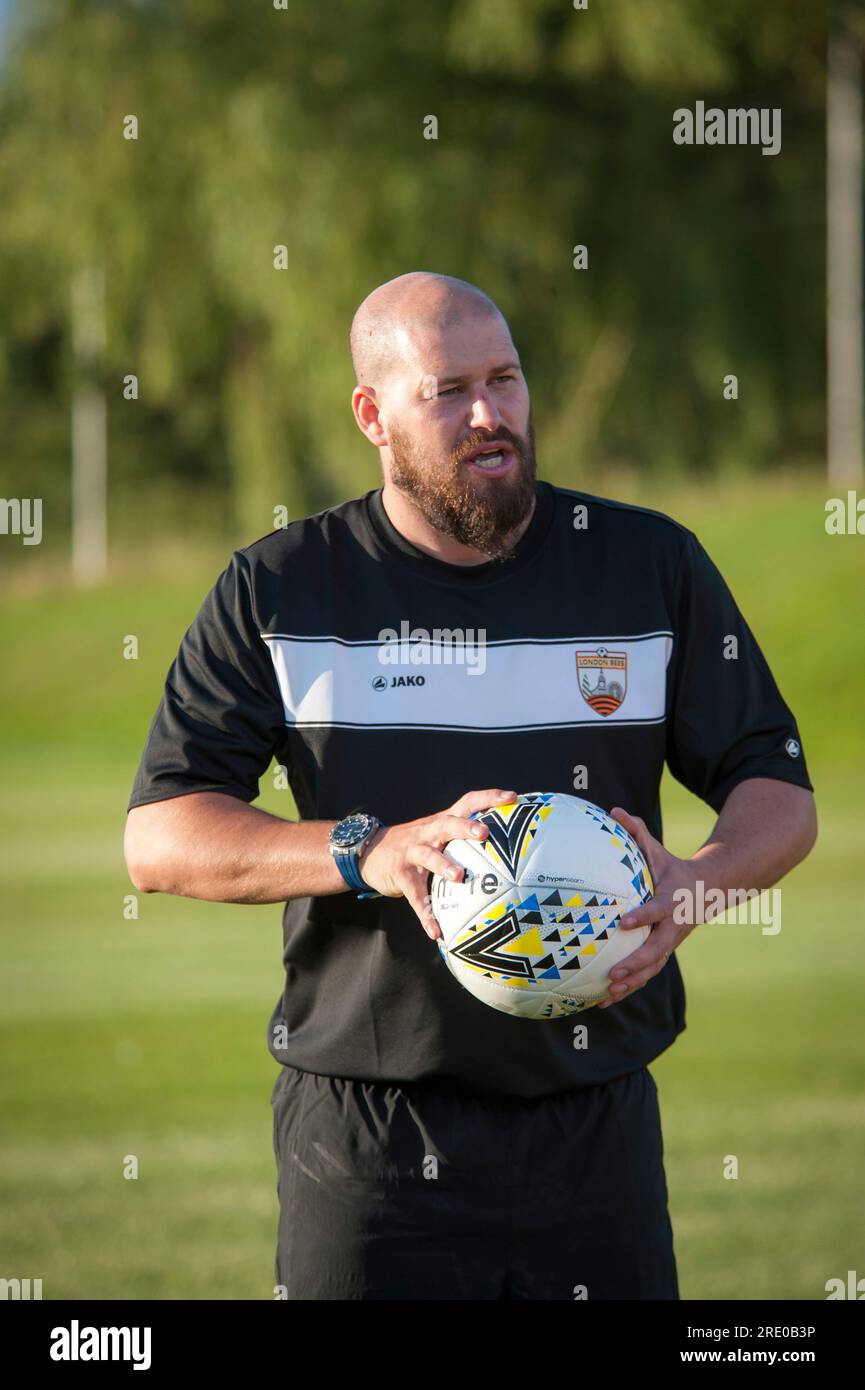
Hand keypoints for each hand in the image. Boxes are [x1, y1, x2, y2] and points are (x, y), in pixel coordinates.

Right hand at [359, 788, 517, 939]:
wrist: (370, 851)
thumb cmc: (416, 844)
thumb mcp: (437, 833)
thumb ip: (463, 837)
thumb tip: (507, 850)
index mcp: (441, 822)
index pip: (467, 802)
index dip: (488, 798)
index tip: (512, 798)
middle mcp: (428, 833)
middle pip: (447, 824)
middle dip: (465, 826)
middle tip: (485, 832)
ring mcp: (412, 853)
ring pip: (428, 856)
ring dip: (443, 865)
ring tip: (459, 876)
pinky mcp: (400, 875)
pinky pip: (415, 897)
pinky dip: (426, 914)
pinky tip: (436, 932)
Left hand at [597, 806, 701, 1008]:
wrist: (709, 889)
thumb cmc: (673, 868)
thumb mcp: (658, 850)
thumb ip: (638, 833)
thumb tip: (615, 811)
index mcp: (671, 900)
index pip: (656, 910)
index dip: (642, 916)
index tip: (623, 922)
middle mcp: (673, 926)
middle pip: (656, 950)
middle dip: (636, 964)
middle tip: (614, 973)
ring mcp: (670, 942)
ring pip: (652, 968)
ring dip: (632, 983)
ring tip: (607, 994)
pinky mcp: (664, 952)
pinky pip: (646, 974)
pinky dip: (628, 987)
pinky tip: (605, 999)